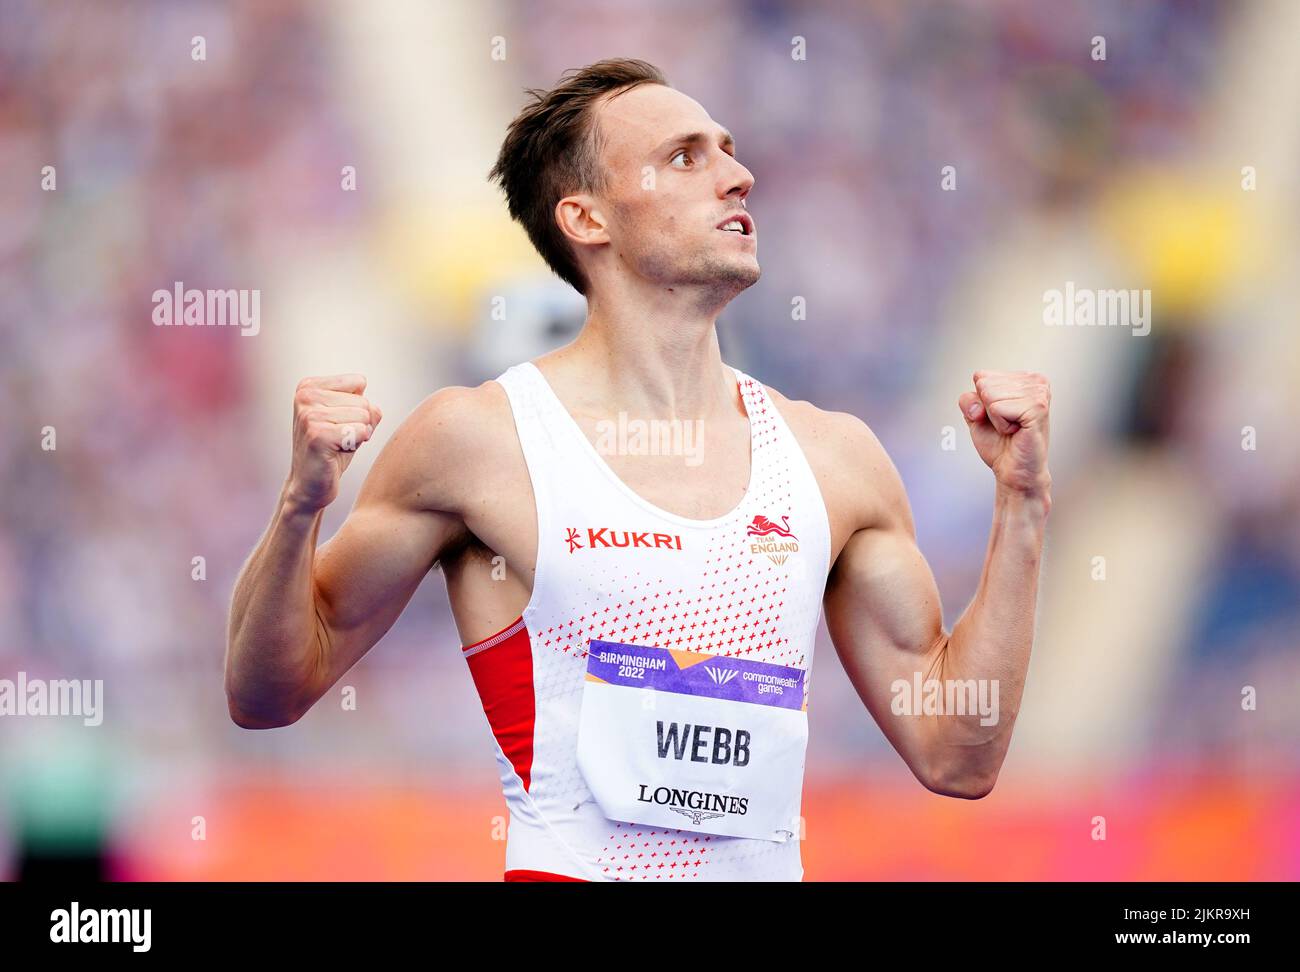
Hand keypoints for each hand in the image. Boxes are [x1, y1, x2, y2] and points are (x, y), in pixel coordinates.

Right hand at [285, 374, 382, 512]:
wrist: (309, 484)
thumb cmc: (331, 450)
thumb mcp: (350, 420)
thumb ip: (367, 406)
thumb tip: (373, 409)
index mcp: (309, 386)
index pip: (359, 382)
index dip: (357, 407)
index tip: (339, 423)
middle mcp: (305, 395)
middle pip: (363, 401)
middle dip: (358, 424)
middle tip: (337, 439)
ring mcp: (309, 414)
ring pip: (364, 416)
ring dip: (356, 436)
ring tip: (336, 445)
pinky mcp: (317, 434)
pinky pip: (360, 432)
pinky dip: (355, 445)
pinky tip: (335, 453)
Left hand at [958, 370, 1050, 495]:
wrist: (1013, 471)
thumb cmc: (999, 444)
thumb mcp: (975, 415)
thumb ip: (969, 399)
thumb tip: (979, 403)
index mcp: (1023, 378)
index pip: (980, 376)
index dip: (980, 402)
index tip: (999, 417)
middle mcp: (1035, 380)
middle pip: (983, 383)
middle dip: (987, 410)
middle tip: (1007, 425)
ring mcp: (1039, 392)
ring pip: (989, 394)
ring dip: (996, 418)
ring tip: (1013, 428)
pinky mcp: (1038, 407)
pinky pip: (997, 408)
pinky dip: (1001, 425)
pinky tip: (1017, 431)